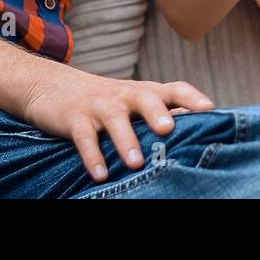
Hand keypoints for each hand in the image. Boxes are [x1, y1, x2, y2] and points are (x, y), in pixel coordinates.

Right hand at [22, 63, 214, 181]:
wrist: (49, 84)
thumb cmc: (103, 100)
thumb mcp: (131, 102)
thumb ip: (159, 113)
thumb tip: (197, 131)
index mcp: (142, 92)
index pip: (172, 88)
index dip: (191, 96)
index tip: (209, 109)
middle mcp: (123, 95)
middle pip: (144, 96)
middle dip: (156, 112)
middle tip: (168, 129)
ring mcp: (98, 105)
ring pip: (114, 118)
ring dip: (126, 140)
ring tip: (136, 163)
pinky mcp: (74, 118)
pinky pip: (84, 137)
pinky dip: (92, 156)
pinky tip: (100, 175)